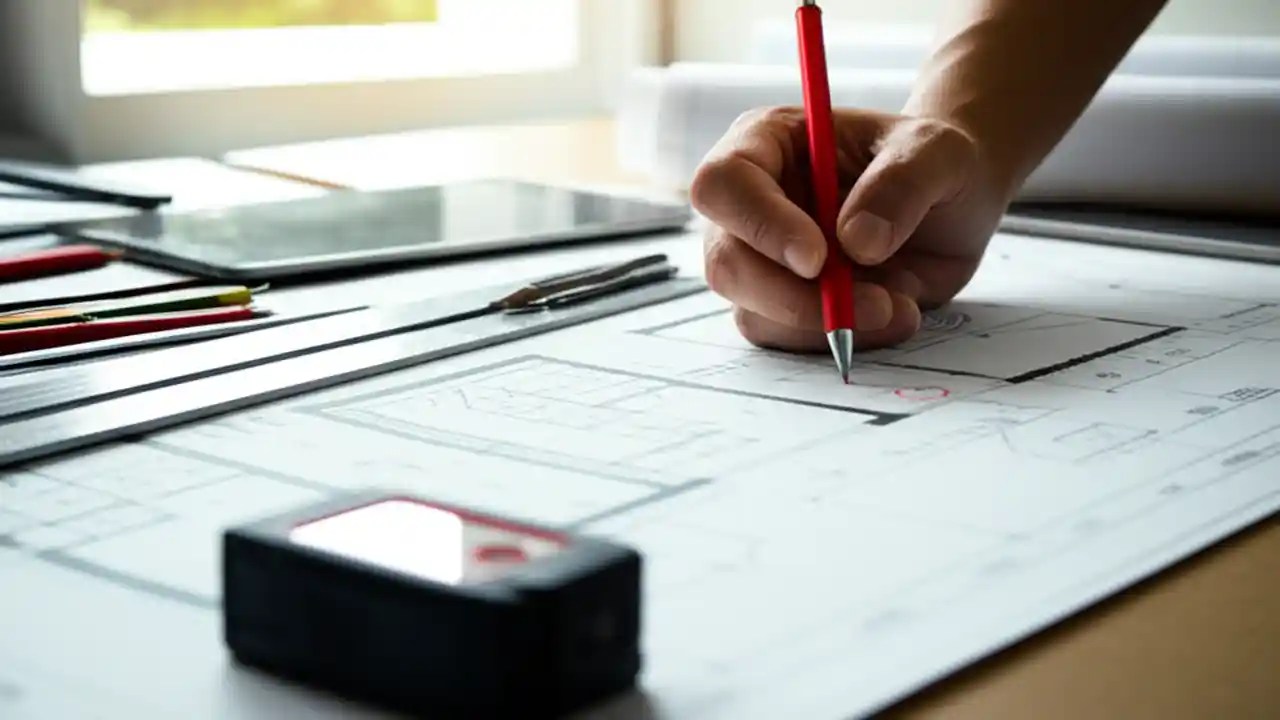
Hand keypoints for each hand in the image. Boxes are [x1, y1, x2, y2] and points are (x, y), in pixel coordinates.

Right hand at [690, 107, 1011, 352]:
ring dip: (826, 324)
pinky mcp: (782, 306)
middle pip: (726, 262)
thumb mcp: (937, 152)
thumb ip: (901, 185)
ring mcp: (761, 261)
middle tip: (872, 304)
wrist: (949, 206)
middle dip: (793, 297)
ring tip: (899, 303)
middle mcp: (750, 205)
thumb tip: (857, 241)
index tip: (816, 258)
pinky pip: (788, 339)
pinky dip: (842, 337)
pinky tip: (894, 312)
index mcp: (766, 143)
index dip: (760, 224)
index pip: (723, 183)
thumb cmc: (929, 162)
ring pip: (753, 312)